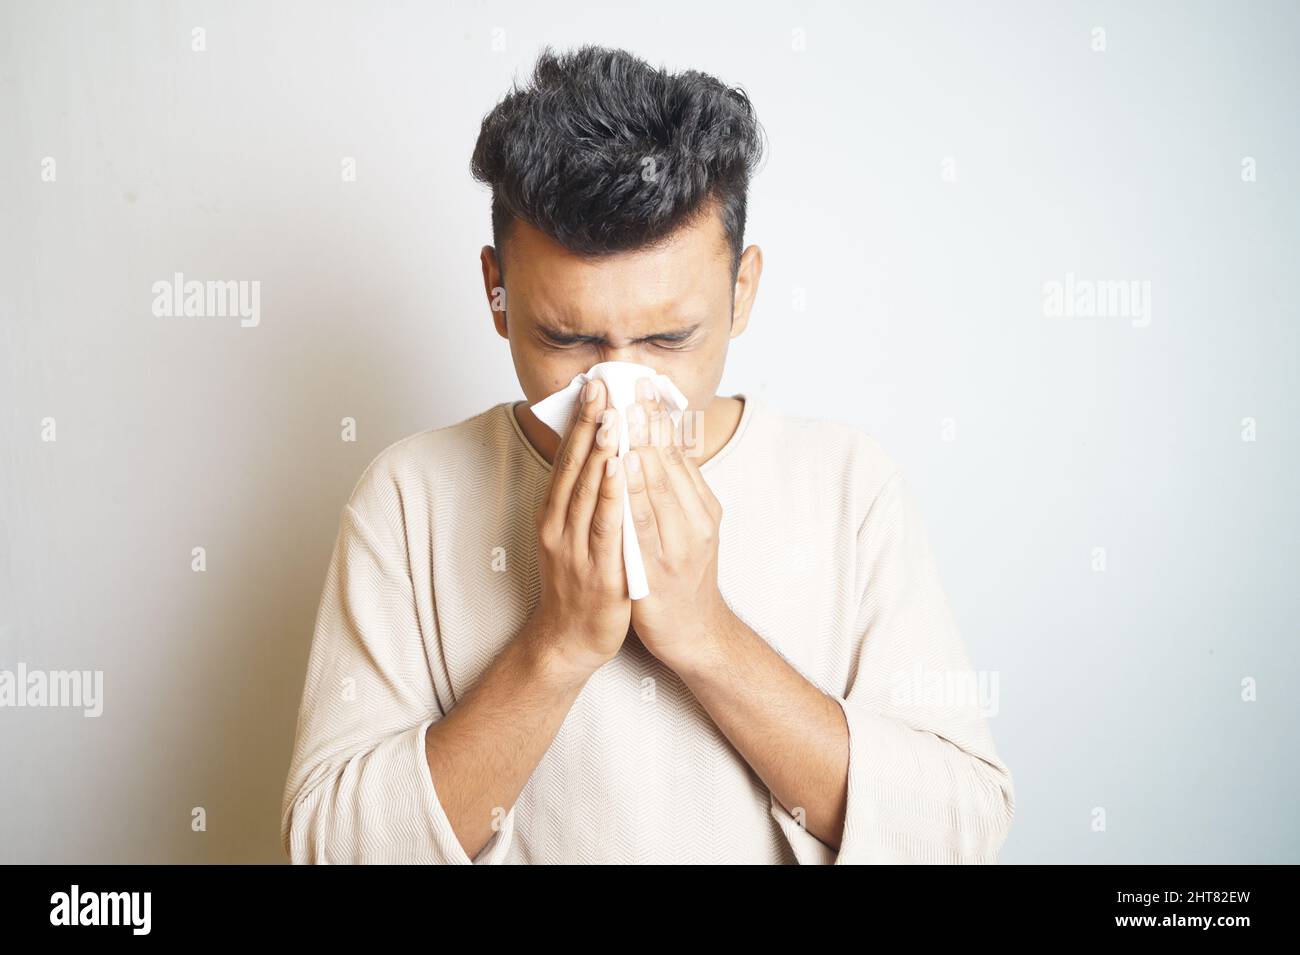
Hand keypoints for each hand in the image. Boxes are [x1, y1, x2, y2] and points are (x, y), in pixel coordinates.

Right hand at [528, 378, 631, 679]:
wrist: (570, 638)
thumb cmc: (579, 581)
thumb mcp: (574, 531)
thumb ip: (583, 495)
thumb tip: (598, 452)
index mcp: (556, 513)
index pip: (569, 458)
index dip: (581, 421)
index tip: (594, 386)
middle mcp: (560, 525)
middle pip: (576, 467)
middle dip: (590, 425)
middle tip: (601, 386)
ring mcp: (575, 548)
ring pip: (587, 492)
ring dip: (599, 452)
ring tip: (611, 417)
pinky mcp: (597, 571)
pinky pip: (605, 528)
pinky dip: (610, 497)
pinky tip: (618, 471)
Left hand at [623, 377, 730, 671]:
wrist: (695, 632)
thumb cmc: (681, 576)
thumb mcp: (687, 526)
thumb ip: (675, 489)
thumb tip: (658, 444)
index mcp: (701, 504)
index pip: (678, 450)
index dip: (658, 414)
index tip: (642, 379)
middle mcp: (695, 518)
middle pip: (668, 459)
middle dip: (646, 419)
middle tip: (629, 381)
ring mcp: (680, 541)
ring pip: (658, 485)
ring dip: (639, 445)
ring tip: (623, 412)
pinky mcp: (662, 566)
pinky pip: (644, 522)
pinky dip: (634, 492)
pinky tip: (622, 467)